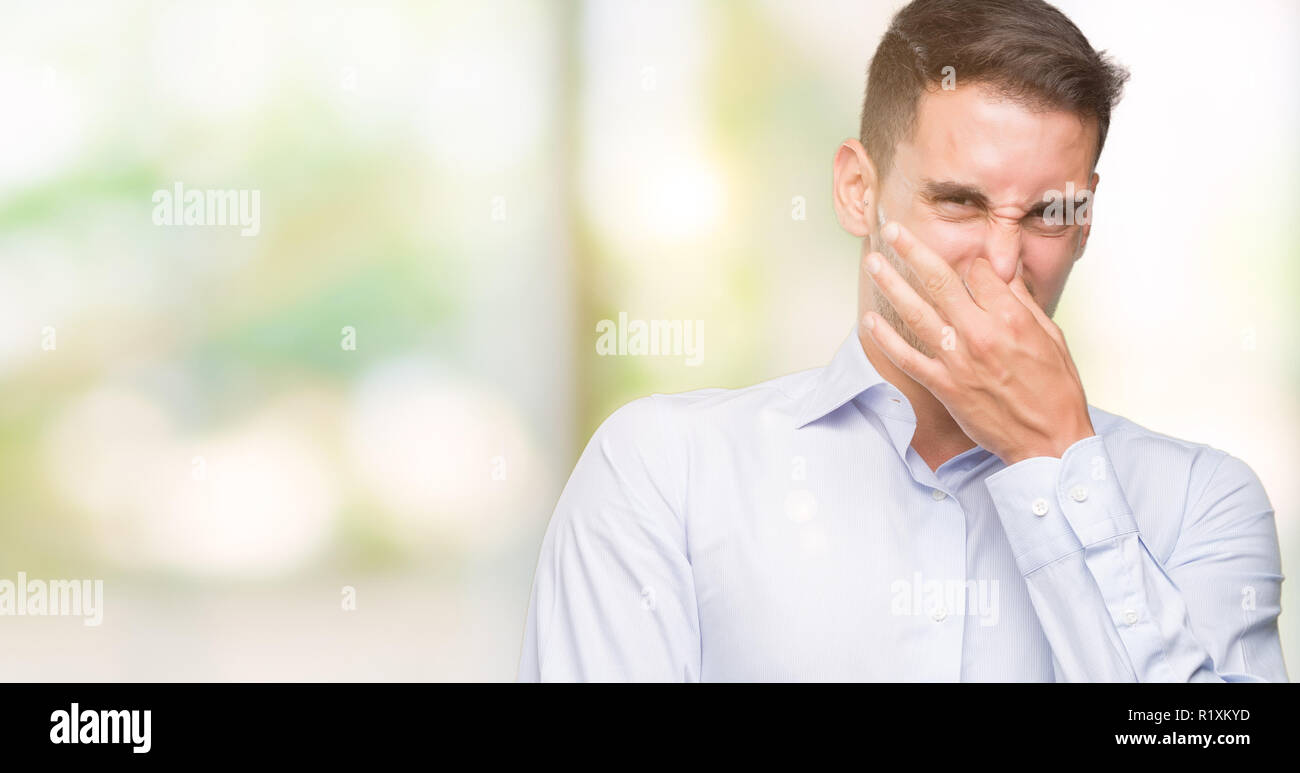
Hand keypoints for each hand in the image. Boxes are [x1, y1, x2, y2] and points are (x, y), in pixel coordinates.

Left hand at [861, 221, 1094, 464]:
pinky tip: (871, 321)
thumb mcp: (1051, 336)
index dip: (969, 261)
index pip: (979, 272)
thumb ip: (1022, 302)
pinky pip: (908, 357)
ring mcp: (958, 360)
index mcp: (1012, 318)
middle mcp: (981, 333)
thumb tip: (1003, 272)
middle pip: (939, 281)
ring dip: (891, 284)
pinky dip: (886, 339)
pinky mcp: (944, 386)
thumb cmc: (1056, 390)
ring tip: (873, 263)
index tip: (963, 259)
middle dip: (912, 251)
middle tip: (892, 230)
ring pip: (916, 312)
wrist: (1049, 441)